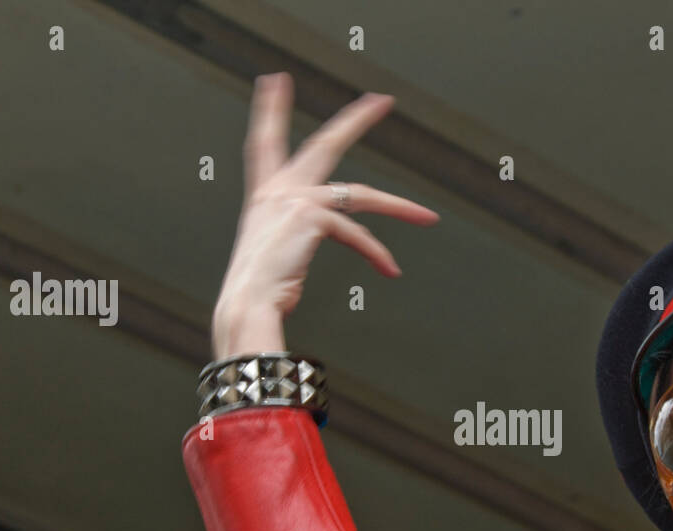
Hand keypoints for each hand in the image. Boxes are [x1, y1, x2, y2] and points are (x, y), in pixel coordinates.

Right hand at [212, 72, 440, 359]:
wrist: (246, 304)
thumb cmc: (258, 289)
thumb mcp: (278, 254)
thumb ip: (300, 237)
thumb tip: (334, 240)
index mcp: (264, 197)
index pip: (265, 144)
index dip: (271, 112)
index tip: (276, 84)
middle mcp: (277, 191)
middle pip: (325, 144)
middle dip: (355, 120)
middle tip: (380, 101)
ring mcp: (294, 199)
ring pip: (360, 195)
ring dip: (399, 208)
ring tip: (426, 216)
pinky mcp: (311, 216)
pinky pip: (357, 234)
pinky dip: (376, 255)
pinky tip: (389, 270)